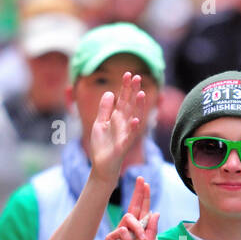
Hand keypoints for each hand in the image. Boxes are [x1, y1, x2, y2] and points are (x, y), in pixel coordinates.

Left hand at [89, 72, 146, 186]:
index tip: (128, 74)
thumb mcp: (99, 123)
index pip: (122, 99)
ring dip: (138, 106)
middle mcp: (123, 123)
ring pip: (133, 117)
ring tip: (141, 94)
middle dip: (133, 91)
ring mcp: (125, 134)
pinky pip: (130, 136)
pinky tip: (135, 120)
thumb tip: (110, 92)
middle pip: (129, 104)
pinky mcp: (123, 145)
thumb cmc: (102, 146)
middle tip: (137, 76)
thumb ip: (104, 108)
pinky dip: (133, 128)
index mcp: (117, 117)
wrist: (102, 165)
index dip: (125, 87)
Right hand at [101, 176, 157, 239]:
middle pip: (133, 206)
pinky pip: (122, 231)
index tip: (145, 183)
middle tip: (141, 180)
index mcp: (139, 230)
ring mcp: (119, 232)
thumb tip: (156, 212)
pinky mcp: (111, 238)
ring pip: (129, 218)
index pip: (142, 210)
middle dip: (138, 193)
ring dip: (138, 229)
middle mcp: (128, 228)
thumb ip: (152, 230)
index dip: (143, 197)